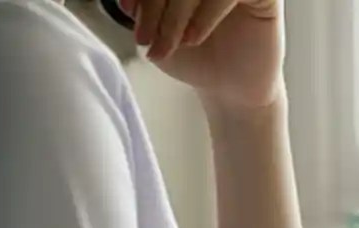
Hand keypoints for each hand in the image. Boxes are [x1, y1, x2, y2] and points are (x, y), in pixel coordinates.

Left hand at [121, 0, 284, 109]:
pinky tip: (193, 39)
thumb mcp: (158, 28)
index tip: (128, 10)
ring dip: (175, 15)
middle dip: (154, 5)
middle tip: (145, 38)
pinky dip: (204, 17)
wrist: (230, 88)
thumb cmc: (197, 56)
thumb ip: (144, 5)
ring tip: (169, 46)